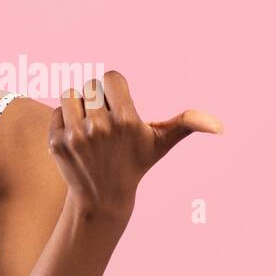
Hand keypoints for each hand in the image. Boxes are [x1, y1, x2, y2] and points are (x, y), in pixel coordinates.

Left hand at [49, 70, 222, 219]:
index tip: (121, 110)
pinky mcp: (56, 142)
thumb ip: (187, 124)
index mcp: (126, 120)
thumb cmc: (135, 162)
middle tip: (106, 125)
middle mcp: (99, 127)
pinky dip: (64, 121)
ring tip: (89, 127)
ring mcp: (75, 136)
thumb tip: (219, 126)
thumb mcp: (162, 143)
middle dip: (99, 101)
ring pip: (71, 94)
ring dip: (79, 106)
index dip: (117, 91)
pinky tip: (76, 140)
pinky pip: (57, 111)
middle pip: (92, 86)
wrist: (102, 197)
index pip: (112, 77)